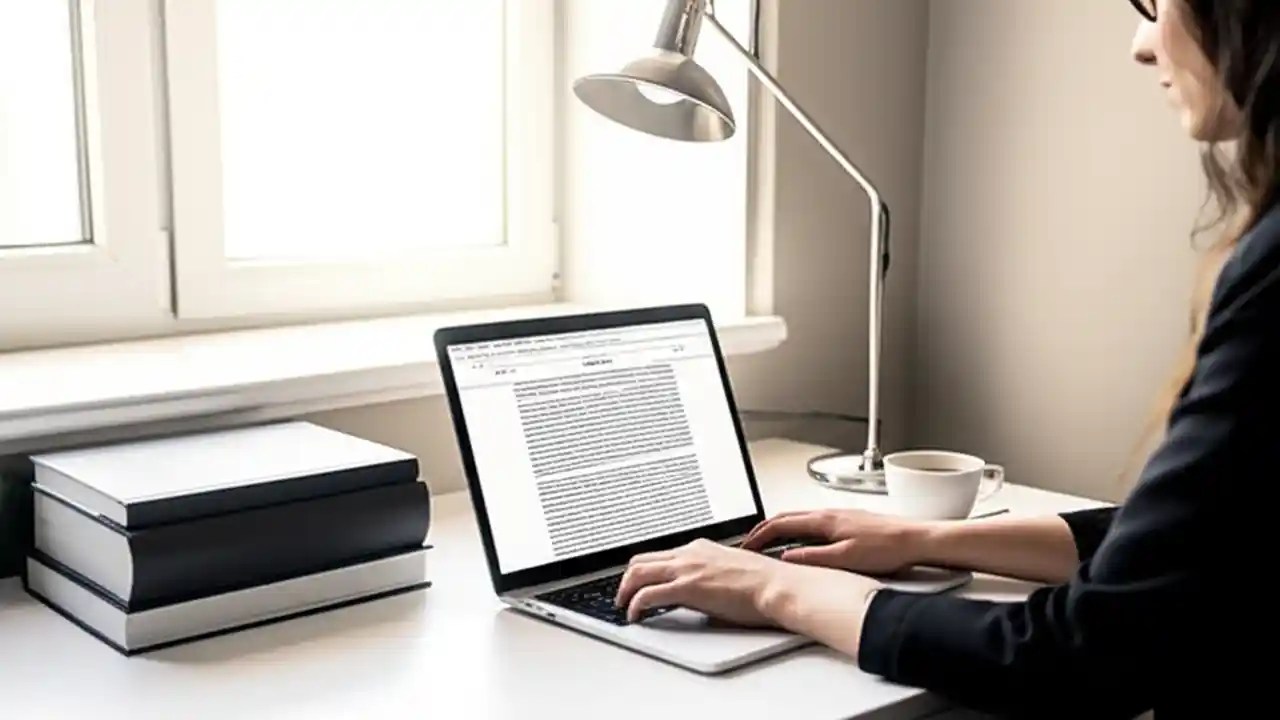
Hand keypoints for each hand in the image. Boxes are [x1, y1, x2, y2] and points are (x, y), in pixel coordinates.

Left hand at [615, 538, 883, 658]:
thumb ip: (710, 574)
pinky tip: (635, 615)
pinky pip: (648, 595)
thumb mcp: (731, 570)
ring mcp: (688, 568)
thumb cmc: (764, 583)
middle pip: (642, 559)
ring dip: (625, 590)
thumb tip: (703, 588)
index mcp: (701, 547)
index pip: (661, 554)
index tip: (639, 581)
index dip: (645, 569)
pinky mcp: (688, 586)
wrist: (778, 586)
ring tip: (624, 606)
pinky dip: (635, 605)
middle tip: (623, 594)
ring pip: (638, 572)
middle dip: (627, 578)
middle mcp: (690, 553)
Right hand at [741, 509, 930, 574]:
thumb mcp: (846, 559)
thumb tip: (788, 558)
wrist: (916, 539)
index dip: (759, 536)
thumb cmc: (887, 547)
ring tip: (769, 542)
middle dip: (764, 528)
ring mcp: (839, 515)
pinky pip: (812, 522)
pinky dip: (796, 530)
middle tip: (750, 542)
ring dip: (780, 528)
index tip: (747, 546)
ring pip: (799, 518)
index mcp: (824, 521)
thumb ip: (813, 558)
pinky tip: (802, 541)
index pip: (781, 524)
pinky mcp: (848, 521)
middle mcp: (829, 513)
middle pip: (786, 517)